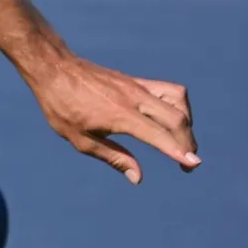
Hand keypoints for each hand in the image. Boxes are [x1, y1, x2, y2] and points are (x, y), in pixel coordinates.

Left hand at [25, 56, 198, 184]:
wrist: (53, 69)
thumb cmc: (62, 107)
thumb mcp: (81, 139)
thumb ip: (113, 157)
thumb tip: (138, 177)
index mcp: (120, 115)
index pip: (158, 134)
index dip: (178, 151)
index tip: (194, 164)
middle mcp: (134, 97)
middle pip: (177, 117)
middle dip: (189, 142)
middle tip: (188, 163)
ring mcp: (137, 86)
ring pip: (178, 98)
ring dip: (188, 121)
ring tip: (182, 141)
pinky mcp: (136, 80)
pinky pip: (168, 89)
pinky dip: (178, 105)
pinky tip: (171, 120)